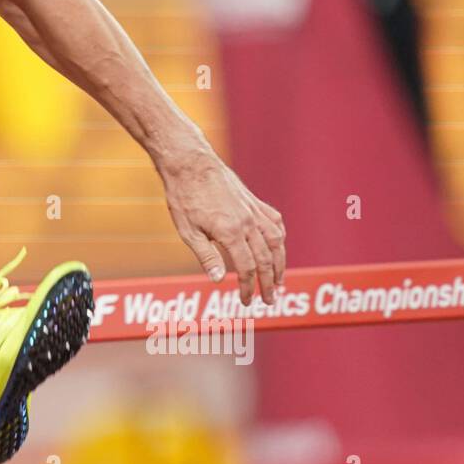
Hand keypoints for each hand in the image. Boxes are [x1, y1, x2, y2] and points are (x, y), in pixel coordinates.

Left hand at [159, 147, 286, 304]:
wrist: (189, 162)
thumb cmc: (184, 196)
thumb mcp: (187, 231)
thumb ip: (205, 256)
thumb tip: (217, 281)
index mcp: (230, 232)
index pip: (246, 268)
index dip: (248, 287)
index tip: (246, 301)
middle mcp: (247, 222)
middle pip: (266, 259)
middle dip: (269, 282)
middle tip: (269, 300)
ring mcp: (253, 210)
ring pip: (276, 242)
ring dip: (280, 264)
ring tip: (279, 280)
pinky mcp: (254, 201)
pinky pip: (275, 222)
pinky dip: (280, 238)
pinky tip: (279, 247)